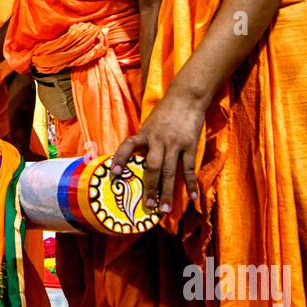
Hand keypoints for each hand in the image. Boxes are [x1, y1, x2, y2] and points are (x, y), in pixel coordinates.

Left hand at [110, 89, 207, 213]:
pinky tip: (192, 198)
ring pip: (170, 172)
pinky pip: (189, 168)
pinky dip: (190, 184)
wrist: (187, 96)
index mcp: (145, 133)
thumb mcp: (149, 124)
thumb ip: (144, 142)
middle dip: (149, 188)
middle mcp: (158, 139)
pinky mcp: (190, 144)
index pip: (128, 145)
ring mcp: (175, 143)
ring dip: (167, 192)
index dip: (120, 159)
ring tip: (165, 210)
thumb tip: (133, 163)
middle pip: (152, 167)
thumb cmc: (165, 112)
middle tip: (147, 206)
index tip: (114, 173)